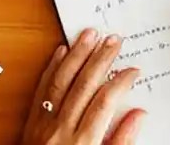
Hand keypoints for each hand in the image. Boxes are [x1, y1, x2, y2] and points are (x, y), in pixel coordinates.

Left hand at [22, 28, 146, 144]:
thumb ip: (121, 142)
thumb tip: (139, 114)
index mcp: (84, 143)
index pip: (105, 102)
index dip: (120, 82)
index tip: (133, 70)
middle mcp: (62, 130)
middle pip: (84, 85)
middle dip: (100, 59)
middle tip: (114, 40)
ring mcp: (44, 125)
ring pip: (61, 81)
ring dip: (76, 55)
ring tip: (89, 34)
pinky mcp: (30, 123)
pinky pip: (41, 90)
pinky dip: (51, 68)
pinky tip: (60, 51)